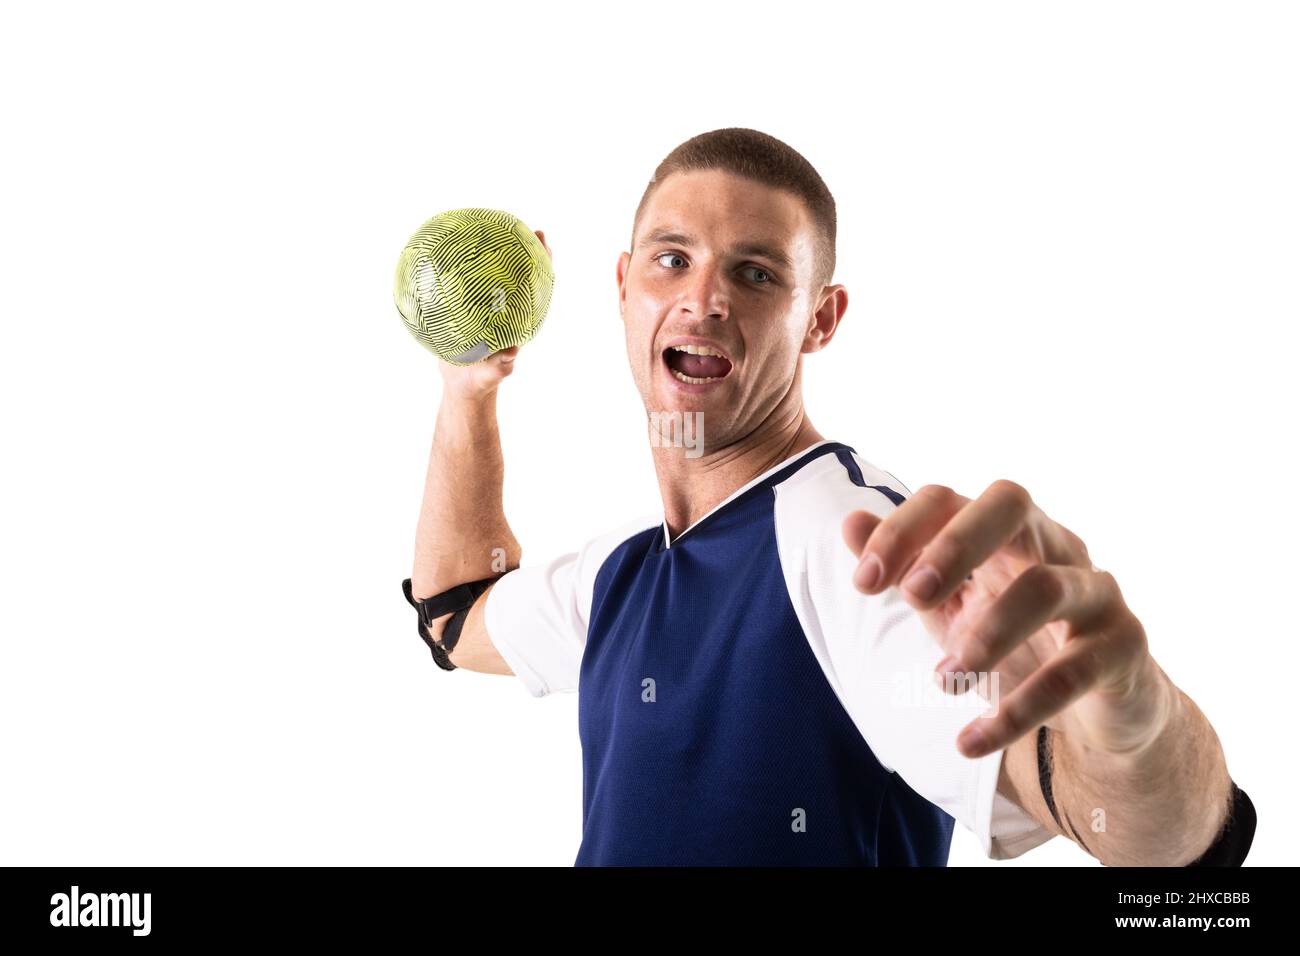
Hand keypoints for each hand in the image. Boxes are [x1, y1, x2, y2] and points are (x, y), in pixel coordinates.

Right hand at [437, 230, 551, 400]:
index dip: (542, 261)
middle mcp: (505, 310)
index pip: (536, 284)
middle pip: (517, 273)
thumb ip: (502, 364)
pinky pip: (462, 289)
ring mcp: (485, 309)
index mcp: (518, 319)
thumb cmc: (481, 381)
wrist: (462, 387)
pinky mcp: (466, 312)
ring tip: (482, 226)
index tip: (542, 238)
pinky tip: (440, 257)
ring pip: (489, 277)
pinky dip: (456, 273)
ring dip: (488, 253)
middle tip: (518, 223)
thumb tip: (512, 351)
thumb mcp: (492, 374)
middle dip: (521, 247)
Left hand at [841, 480, 1168, 759]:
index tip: (864, 584)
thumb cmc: (1014, 640)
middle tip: (913, 597)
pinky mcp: (1125, 647)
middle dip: (954, 545)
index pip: (948, 498)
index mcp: (1004, 530)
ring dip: (985, 635)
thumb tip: (850, 524)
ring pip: (1047, 587)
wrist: (1099, 706)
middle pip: (1011, 504)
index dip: (902, 531)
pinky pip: (1072, 673)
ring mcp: (1096, 591)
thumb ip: (904, 568)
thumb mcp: (950, 607)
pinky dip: (1016, 711)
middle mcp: (1054, 545)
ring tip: (944, 679)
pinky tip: (970, 741)